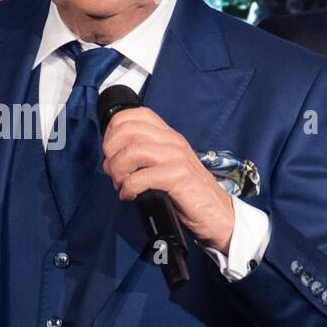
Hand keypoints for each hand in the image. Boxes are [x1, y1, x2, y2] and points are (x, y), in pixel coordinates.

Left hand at [101, 108, 234, 251]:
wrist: (216, 212)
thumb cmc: (187, 192)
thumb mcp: (165, 165)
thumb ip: (143, 157)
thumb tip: (110, 162)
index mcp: (168, 135)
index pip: (136, 114)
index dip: (114, 129)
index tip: (110, 150)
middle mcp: (172, 141)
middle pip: (128, 130)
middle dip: (111, 151)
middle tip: (112, 170)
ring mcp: (177, 157)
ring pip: (133, 151)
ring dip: (118, 170)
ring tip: (120, 184)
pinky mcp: (178, 177)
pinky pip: (141, 177)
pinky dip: (129, 188)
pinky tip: (129, 195)